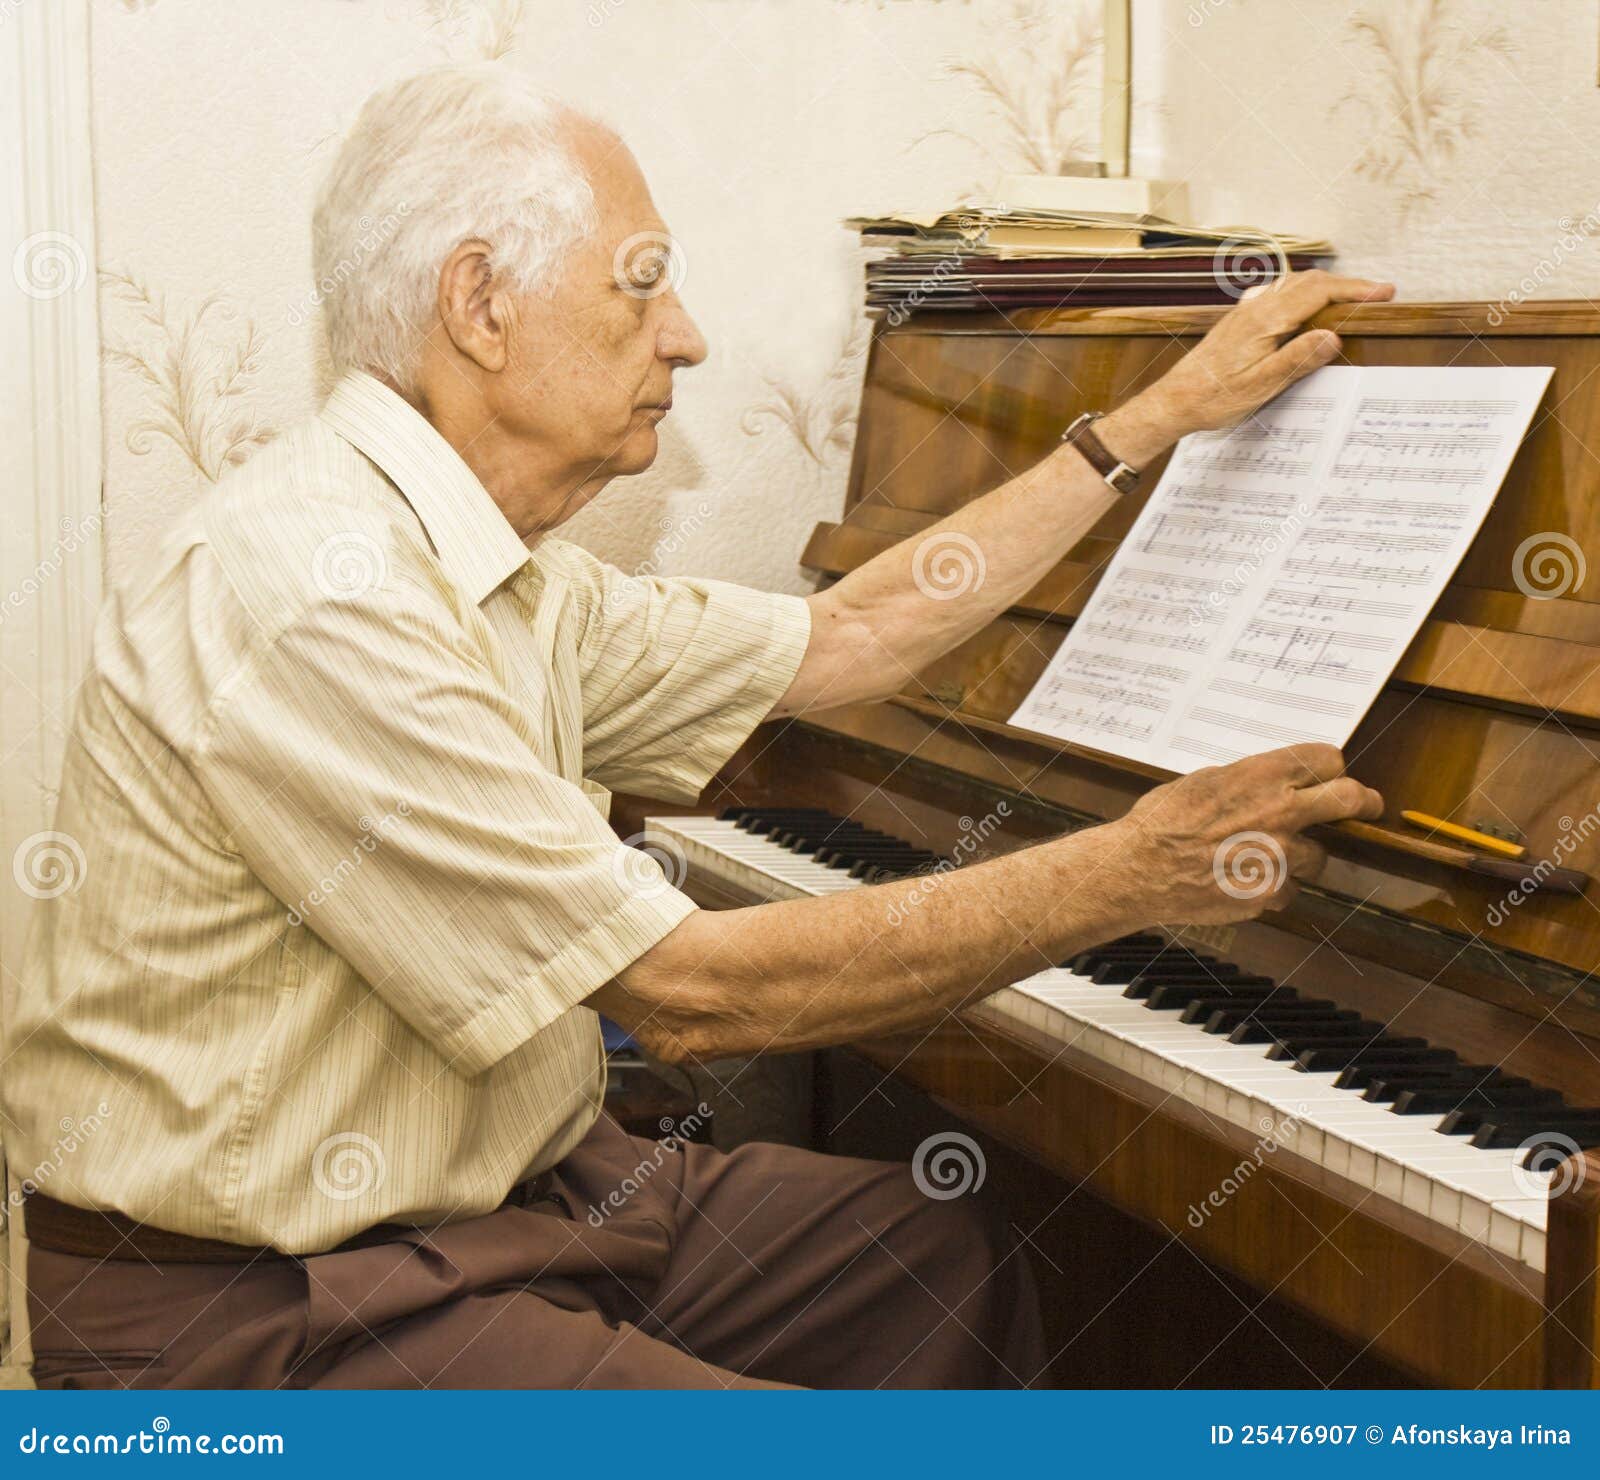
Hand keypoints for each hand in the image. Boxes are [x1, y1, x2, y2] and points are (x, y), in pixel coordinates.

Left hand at [1098, 270, 1395, 465]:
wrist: (1172, 402)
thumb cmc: (1212, 398)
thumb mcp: (1261, 386)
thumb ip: (1297, 359)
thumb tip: (1331, 336)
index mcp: (1265, 320)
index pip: (1319, 292)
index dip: (1355, 289)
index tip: (1384, 291)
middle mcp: (1254, 309)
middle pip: (1307, 282)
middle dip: (1345, 285)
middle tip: (1375, 294)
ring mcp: (1243, 313)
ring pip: (1290, 286)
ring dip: (1322, 286)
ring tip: (1347, 298)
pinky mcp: (1236, 323)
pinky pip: (1274, 296)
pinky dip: (1297, 293)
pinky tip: (1297, 303)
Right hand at [1104, 743, 1383, 925]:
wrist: (1138, 869)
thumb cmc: (1161, 821)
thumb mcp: (1204, 782)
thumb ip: (1246, 782)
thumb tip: (1269, 783)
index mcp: (1261, 776)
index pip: (1327, 760)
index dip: (1330, 768)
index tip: (1334, 776)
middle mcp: (1280, 812)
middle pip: (1349, 800)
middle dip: (1364, 802)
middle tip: (1368, 805)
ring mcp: (1279, 856)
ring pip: (1319, 856)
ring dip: (1300, 857)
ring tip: (1264, 858)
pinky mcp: (1271, 893)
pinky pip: (1288, 890)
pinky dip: (1271, 888)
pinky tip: (1241, 881)